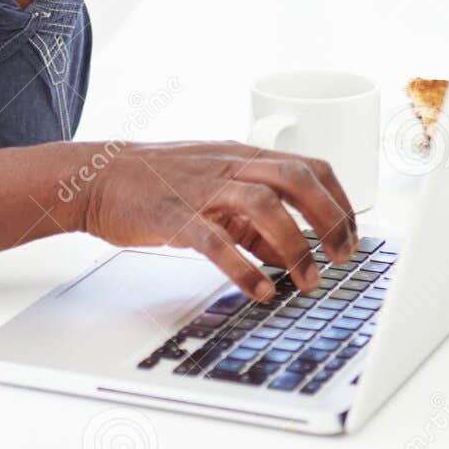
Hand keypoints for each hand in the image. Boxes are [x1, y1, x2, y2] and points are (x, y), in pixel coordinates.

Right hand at [70, 141, 358, 302]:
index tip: (351, 237)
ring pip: (263, 203)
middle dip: (329, 218)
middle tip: (340, 258)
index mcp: (242, 156)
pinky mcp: (174, 215)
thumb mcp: (212, 190)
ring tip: (307, 280)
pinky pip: (215, 240)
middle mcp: (228, 165)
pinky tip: (260, 291)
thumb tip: (291, 254)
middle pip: (296, 178)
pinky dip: (244, 268)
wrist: (96, 177)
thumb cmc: (155, 184)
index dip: (340, 202)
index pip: (310, 167)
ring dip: (295, 245)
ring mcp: (201, 188)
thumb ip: (252, 219)